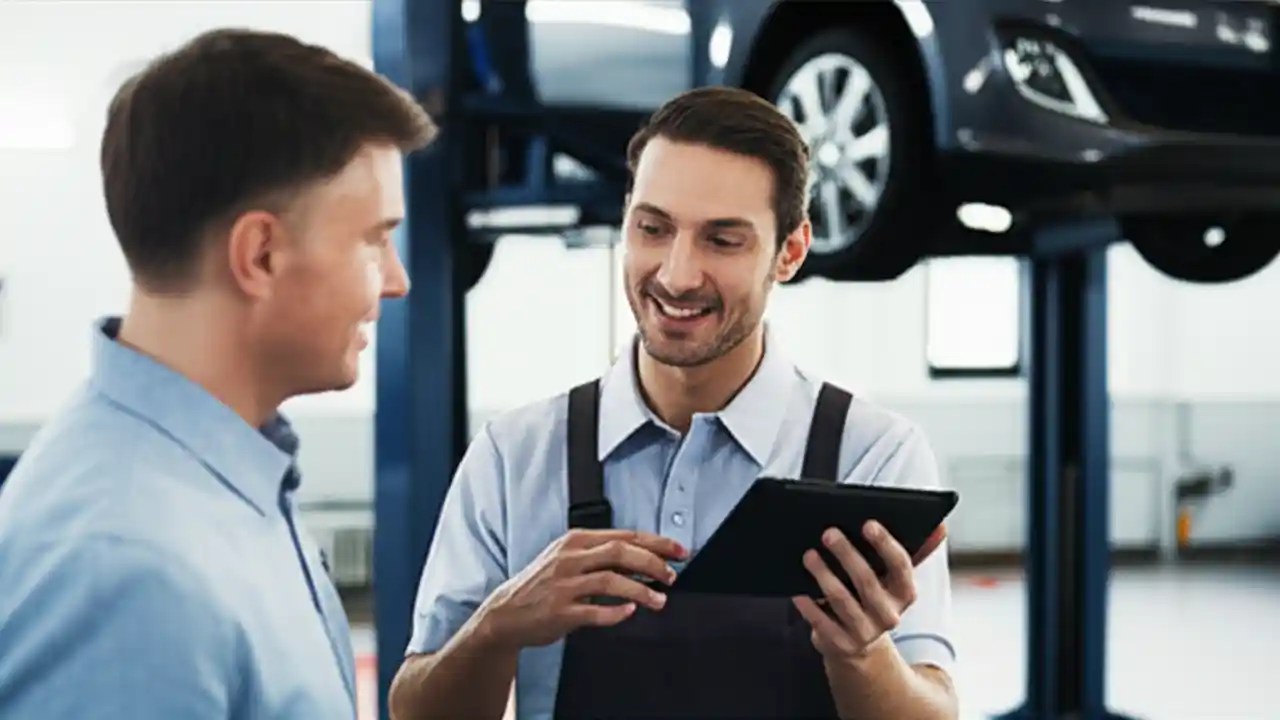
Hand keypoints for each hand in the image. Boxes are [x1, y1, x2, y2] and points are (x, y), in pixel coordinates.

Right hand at [476, 528, 686, 648]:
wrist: (506, 614)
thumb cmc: (543, 585)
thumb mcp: (569, 560)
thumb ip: (602, 556)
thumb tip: (647, 559)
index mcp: (575, 540)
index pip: (625, 535)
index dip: (657, 543)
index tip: (680, 552)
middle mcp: (569, 558)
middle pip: (620, 552)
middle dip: (653, 563)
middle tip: (672, 577)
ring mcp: (563, 584)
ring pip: (611, 580)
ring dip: (641, 591)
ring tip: (660, 600)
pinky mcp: (559, 611)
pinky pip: (595, 611)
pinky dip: (616, 612)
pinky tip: (630, 612)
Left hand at [791, 521, 944, 661]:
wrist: (858, 644)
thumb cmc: (874, 598)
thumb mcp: (893, 579)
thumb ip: (915, 551)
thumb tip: (940, 526)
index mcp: (905, 594)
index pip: (901, 566)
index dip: (885, 544)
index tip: (867, 524)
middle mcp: (889, 615)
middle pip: (867, 581)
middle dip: (847, 555)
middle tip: (828, 533)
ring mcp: (864, 632)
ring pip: (842, 600)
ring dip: (824, 575)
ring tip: (809, 555)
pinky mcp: (840, 644)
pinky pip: (821, 623)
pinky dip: (808, 605)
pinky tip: (798, 590)